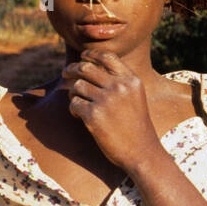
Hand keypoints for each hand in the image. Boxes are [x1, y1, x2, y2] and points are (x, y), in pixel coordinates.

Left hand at [63, 49, 160, 173]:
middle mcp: (119, 86)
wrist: (141, 151)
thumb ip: (119, 81)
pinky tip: (78, 116)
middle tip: (65, 72)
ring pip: (78, 86)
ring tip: (78, 103)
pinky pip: (74, 103)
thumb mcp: (135, 96)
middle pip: (86, 68)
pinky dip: (73, 109)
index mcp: (131, 80)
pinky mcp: (93, 115)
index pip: (107, 57)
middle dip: (72, 69)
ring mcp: (106, 100)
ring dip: (73, 93)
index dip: (92, 54)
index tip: (83, 56)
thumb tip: (92, 67)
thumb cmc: (136, 126)